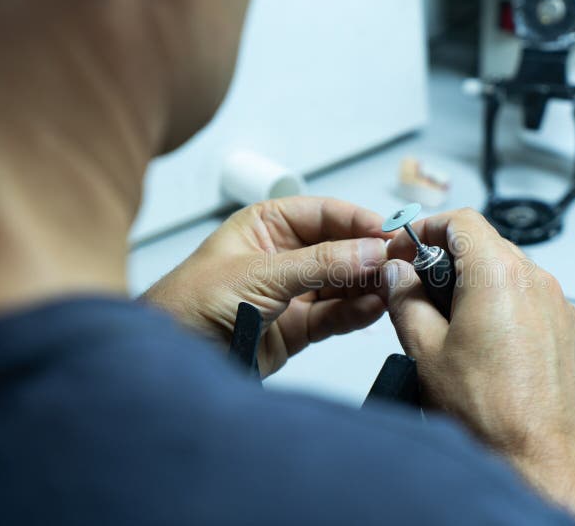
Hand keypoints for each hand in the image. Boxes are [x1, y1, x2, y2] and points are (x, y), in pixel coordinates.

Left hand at [143, 197, 387, 376]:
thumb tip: (371, 250)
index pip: (325, 214)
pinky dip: (357, 312)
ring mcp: (292, 292)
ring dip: (368, 285)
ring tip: (393, 286)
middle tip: (402, 262)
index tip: (391, 232)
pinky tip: (375, 307)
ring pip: (343, 283)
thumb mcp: (261, 274)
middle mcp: (284, 256)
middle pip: (340, 248)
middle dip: (370, 255)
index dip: (360, 222)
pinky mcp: (297, 327)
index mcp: (267, 226)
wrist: (171, 359)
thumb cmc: (192, 303)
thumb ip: (321, 263)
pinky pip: (336, 315)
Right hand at [382, 208, 574, 524]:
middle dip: (447, 260)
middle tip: (419, 291)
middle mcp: (536, 281)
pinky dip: (504, 307)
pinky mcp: (569, 330)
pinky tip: (486, 346)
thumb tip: (396, 274)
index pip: (461, 221)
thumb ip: (405, 299)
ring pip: (509, 273)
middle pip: (485, 245)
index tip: (406, 249)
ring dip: (476, 285)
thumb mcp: (425, 350)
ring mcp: (559, 306)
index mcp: (498, 274)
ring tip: (451, 325)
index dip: (426, 228)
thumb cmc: (488, 412)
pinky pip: (531, 301)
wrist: (540, 457)